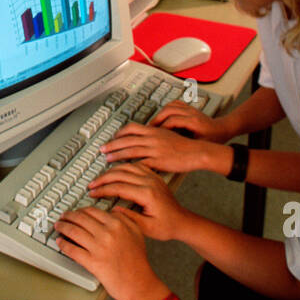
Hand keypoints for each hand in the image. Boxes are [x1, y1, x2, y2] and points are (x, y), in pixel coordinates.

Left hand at [54, 206, 166, 299]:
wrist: (139, 284)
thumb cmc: (138, 262)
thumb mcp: (137, 233)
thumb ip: (125, 219)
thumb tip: (111, 212)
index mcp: (118, 224)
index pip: (92, 211)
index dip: (80, 210)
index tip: (75, 212)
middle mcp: (107, 233)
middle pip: (80, 219)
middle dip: (68, 216)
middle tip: (63, 217)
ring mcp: (99, 248)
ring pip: (73, 232)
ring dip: (62, 227)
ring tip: (58, 227)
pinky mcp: (92, 262)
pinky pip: (72, 250)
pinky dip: (63, 244)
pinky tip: (60, 242)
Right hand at [87, 163, 189, 241]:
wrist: (182, 221)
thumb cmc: (167, 227)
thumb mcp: (147, 228)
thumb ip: (129, 218)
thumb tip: (113, 211)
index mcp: (147, 194)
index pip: (118, 187)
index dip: (103, 189)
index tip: (93, 193)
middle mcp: (150, 182)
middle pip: (120, 173)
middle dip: (103, 178)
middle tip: (92, 184)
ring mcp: (153, 177)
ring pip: (127, 166)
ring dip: (111, 170)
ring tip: (100, 177)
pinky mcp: (154, 176)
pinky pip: (136, 165)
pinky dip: (123, 165)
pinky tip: (116, 170)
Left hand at [101, 120, 229, 174]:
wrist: (197, 152)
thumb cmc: (184, 146)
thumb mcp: (167, 135)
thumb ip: (154, 136)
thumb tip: (143, 137)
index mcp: (153, 131)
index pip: (131, 128)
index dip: (119, 133)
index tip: (112, 137)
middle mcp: (152, 138)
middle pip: (126, 139)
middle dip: (112, 144)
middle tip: (102, 149)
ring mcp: (154, 149)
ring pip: (130, 151)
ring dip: (116, 155)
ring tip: (107, 159)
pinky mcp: (158, 161)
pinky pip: (140, 163)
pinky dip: (130, 166)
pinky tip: (123, 171)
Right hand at [149, 101, 232, 141]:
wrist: (222, 129)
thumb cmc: (213, 139)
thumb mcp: (200, 146)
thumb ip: (187, 147)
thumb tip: (173, 151)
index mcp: (194, 122)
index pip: (173, 120)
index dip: (162, 127)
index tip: (155, 135)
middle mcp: (191, 112)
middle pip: (169, 110)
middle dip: (157, 118)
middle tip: (149, 128)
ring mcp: (190, 108)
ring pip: (170, 105)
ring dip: (160, 113)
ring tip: (154, 123)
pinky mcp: (189, 108)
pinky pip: (174, 104)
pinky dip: (166, 109)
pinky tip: (162, 117)